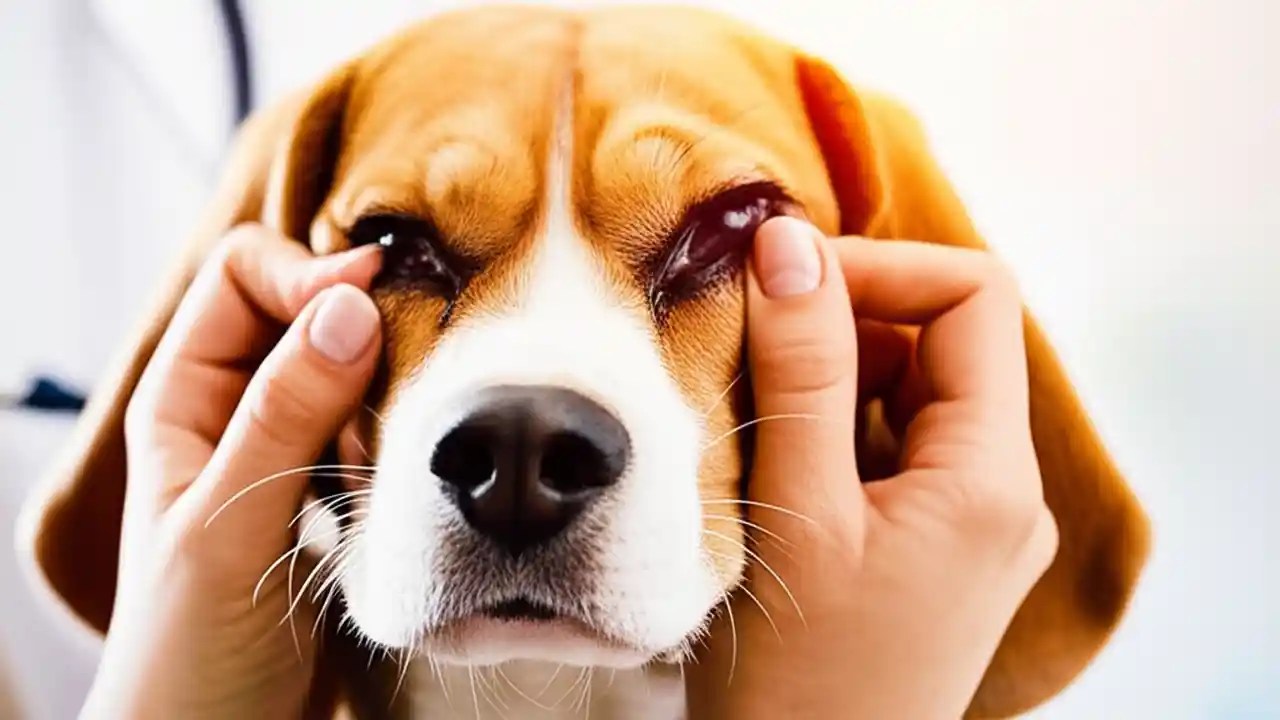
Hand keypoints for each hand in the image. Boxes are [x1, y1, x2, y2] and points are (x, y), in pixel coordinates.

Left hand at [83, 225, 382, 718]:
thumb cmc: (189, 644)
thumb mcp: (227, 527)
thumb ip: (283, 418)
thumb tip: (348, 308)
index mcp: (184, 394)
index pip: (245, 276)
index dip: (306, 274)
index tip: (373, 305)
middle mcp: (237, 403)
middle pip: (307, 308)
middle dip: (359, 332)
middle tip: (397, 382)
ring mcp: (291, 441)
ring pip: (354, 364)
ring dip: (384, 391)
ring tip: (385, 452)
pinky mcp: (337, 481)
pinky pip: (379, 421)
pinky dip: (399, 433)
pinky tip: (396, 479)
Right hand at [685, 218, 1057, 718]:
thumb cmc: (797, 685)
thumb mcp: (797, 513)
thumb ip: (801, 371)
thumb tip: (790, 243)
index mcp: (992, 480)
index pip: (973, 299)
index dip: (878, 269)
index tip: (780, 282)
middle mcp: (999, 494)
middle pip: (939, 344)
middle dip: (840, 324)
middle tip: (742, 342)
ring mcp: (966, 523)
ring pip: (905, 394)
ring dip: (822, 377)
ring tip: (742, 406)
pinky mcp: (925, 546)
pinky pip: (886, 447)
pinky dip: (823, 427)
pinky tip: (762, 454)